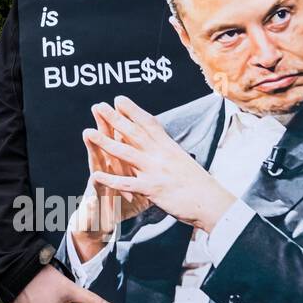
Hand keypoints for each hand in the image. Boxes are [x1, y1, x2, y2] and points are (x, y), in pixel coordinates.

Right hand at [71, 104, 152, 260]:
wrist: (99, 225)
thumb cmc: (119, 202)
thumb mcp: (132, 181)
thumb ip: (136, 165)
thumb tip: (150, 148)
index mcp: (117, 166)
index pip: (118, 142)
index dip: (120, 123)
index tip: (121, 102)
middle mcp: (105, 172)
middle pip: (104, 146)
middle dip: (103, 126)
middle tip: (99, 107)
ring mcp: (97, 187)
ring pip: (95, 166)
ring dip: (91, 150)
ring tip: (87, 133)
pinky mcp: (94, 206)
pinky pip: (92, 203)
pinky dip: (91, 200)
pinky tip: (89, 192)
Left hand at [86, 96, 235, 231]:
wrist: (213, 204)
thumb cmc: (199, 184)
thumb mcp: (183, 160)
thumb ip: (167, 150)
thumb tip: (156, 140)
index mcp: (169, 147)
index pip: (149, 123)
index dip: (133, 110)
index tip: (118, 99)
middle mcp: (161, 155)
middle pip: (134, 133)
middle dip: (114, 119)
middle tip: (98, 106)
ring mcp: (156, 171)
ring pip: (127, 153)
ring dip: (106, 142)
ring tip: (88, 133)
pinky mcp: (153, 189)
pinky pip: (127, 184)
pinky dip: (111, 180)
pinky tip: (95, 175)